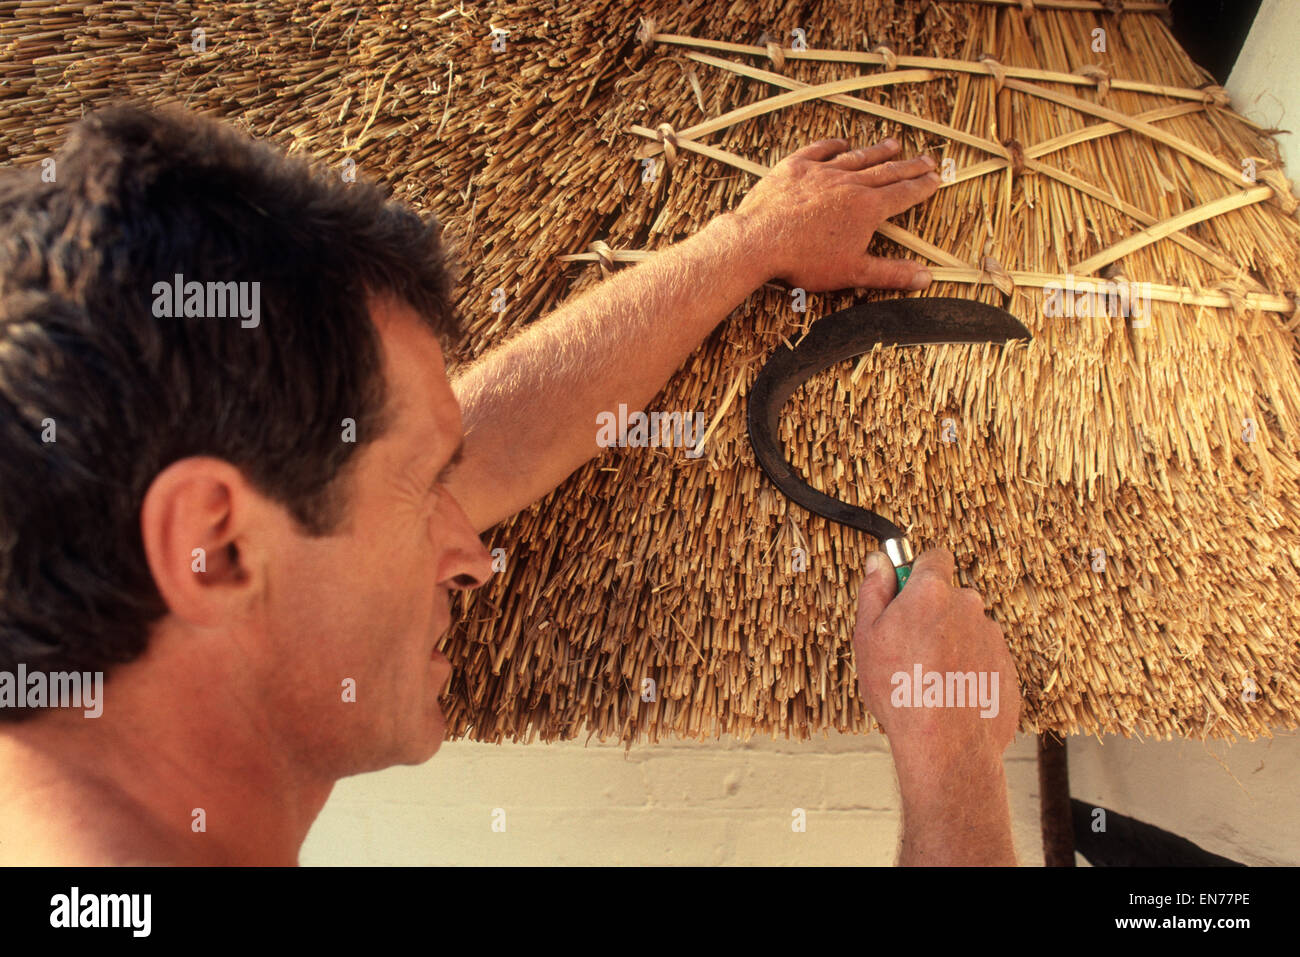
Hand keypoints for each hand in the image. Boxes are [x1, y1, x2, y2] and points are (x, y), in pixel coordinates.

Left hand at [732, 137, 940, 292]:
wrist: (759, 241)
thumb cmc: (805, 261)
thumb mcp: (852, 272)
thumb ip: (891, 273)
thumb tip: (926, 278)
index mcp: (867, 208)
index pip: (903, 194)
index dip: (922, 187)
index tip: (936, 178)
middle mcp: (849, 183)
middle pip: (886, 171)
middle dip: (909, 166)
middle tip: (928, 159)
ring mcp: (822, 172)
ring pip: (856, 157)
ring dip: (877, 151)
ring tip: (894, 144)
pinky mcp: (795, 167)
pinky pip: (819, 150)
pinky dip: (833, 145)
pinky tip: (842, 142)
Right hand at [852, 547, 1020, 781]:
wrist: (947, 747)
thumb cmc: (900, 691)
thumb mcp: (868, 637)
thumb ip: (875, 591)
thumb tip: (880, 561)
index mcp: (932, 592)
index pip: (934, 557)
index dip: (917, 572)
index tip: (904, 593)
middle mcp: (969, 606)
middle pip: (949, 597)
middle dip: (931, 614)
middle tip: (908, 648)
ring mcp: (992, 637)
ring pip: (966, 629)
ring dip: (951, 643)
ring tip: (928, 681)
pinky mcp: (1007, 667)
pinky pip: (983, 657)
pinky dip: (968, 670)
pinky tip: (949, 696)